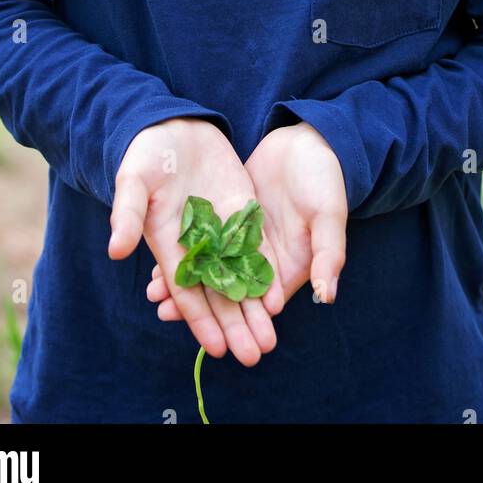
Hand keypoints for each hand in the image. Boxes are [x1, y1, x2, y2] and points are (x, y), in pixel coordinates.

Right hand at [108, 116, 284, 365]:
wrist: (173, 124)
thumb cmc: (146, 154)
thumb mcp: (133, 181)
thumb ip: (127, 215)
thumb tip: (116, 251)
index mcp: (168, 245)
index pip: (187, 291)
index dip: (202, 320)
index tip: (218, 349)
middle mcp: (197, 244)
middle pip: (218, 293)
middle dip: (236, 324)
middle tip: (255, 355)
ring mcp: (221, 229)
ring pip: (240, 276)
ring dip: (253, 308)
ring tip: (270, 339)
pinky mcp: (241, 210)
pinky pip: (255, 246)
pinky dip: (265, 272)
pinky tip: (278, 296)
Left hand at [147, 121, 346, 319]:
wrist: (309, 141)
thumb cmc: (326, 178)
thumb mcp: (328, 215)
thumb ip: (328, 254)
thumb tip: (327, 296)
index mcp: (289, 265)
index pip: (257, 302)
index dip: (235, 320)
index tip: (212, 341)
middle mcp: (263, 257)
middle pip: (228, 289)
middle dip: (199, 307)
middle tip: (163, 315)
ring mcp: (244, 237)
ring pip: (211, 265)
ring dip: (186, 279)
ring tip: (153, 293)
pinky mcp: (230, 215)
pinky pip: (205, 239)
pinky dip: (187, 250)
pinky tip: (159, 258)